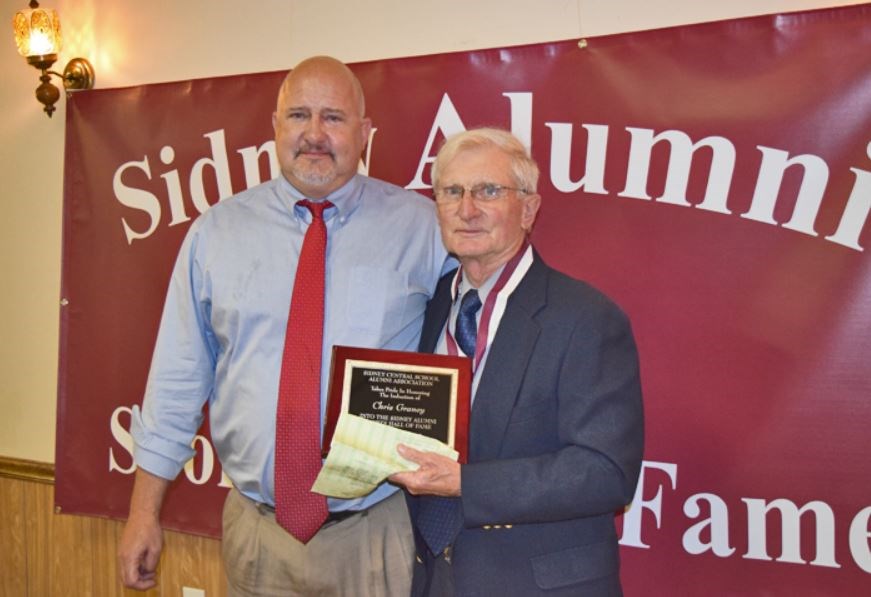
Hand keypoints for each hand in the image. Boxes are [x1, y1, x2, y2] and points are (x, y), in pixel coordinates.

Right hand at [117, 469, 169, 589]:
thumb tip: (148, 572)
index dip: (143, 586)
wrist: (141, 514)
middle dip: (140, 583)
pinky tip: (146, 564)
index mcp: (129, 558)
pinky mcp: (122, 551)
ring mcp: (120, 554)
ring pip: (125, 573)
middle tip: (153, 579)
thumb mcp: (156, 548)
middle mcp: (121, 558)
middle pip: (125, 580)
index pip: (131, 581)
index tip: (154, 581)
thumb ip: (151, 564)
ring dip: (138, 576)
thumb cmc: (150, 529)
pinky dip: (135, 569)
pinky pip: (126, 566)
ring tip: (152, 571)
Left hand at [389, 444, 460, 496]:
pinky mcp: (423, 487)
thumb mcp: (430, 458)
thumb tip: (400, 448)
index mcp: (413, 481)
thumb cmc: (449, 472)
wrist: (462, 482)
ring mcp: (418, 488)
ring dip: (407, 465)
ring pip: (407, 475)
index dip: (388, 464)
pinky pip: (413, 477)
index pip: (392, 474)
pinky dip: (413, 469)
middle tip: (397, 450)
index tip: (386, 455)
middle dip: (398, 462)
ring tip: (408, 453)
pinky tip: (417, 461)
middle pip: (399, 474)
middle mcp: (414, 487)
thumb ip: (413, 454)